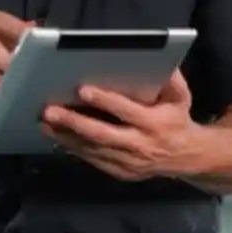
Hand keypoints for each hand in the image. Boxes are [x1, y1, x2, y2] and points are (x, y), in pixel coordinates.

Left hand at [41, 69, 209, 181]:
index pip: (127, 111)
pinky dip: (73, 148)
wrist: (187, 157)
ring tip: (44, 122)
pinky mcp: (120, 172)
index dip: (105, 101)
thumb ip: (171, 79)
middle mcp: (140, 145)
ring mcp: (129, 163)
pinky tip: (56, 135)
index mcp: (156, 124)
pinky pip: (93, 160)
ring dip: (66, 136)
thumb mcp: (181, 97)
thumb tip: (157, 60)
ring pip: (93, 149)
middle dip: (75, 122)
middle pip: (103, 134)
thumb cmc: (177, 119)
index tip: (82, 89)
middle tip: (50, 110)